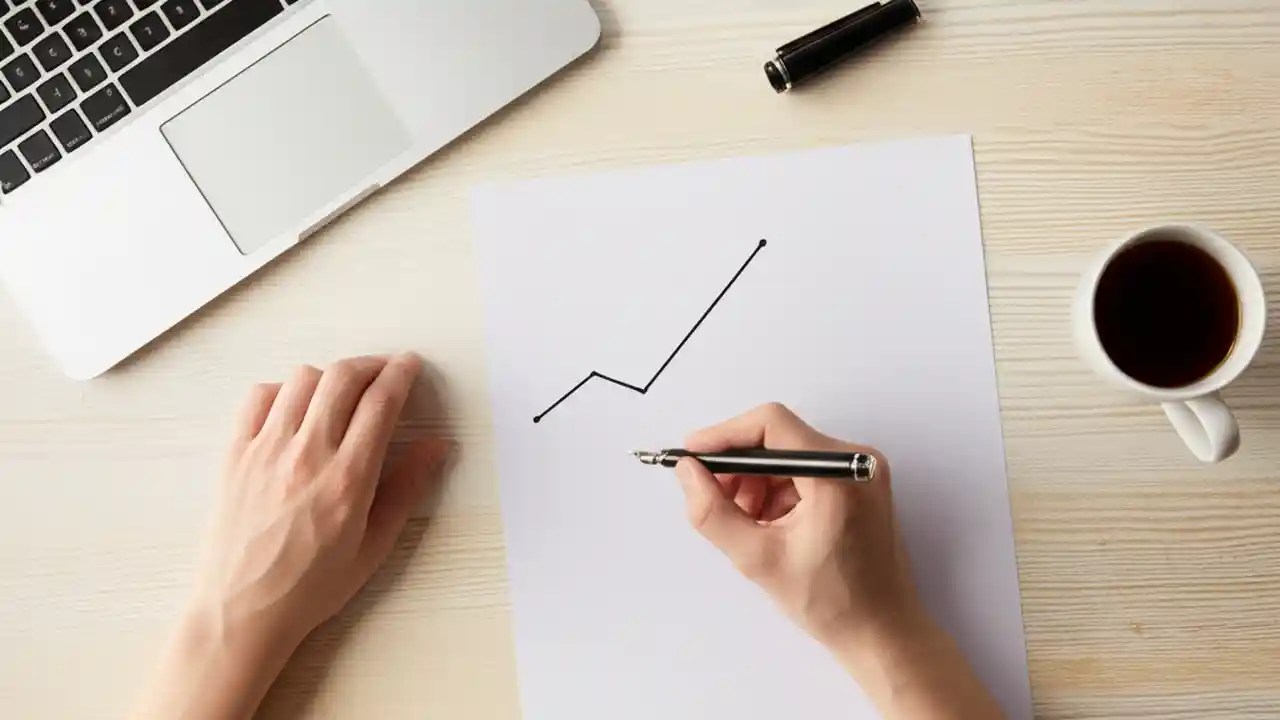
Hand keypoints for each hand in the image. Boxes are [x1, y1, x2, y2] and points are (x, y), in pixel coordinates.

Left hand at [134, 354, 451, 719]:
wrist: (242, 611)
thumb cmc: (309, 588)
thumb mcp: (374, 546)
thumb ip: (407, 489)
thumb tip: (436, 447)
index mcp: (347, 479)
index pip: (380, 403)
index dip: (401, 374)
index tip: (410, 364)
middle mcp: (306, 455)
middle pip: (342, 377)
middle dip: (371, 364)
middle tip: (384, 371)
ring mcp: (266, 451)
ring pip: (301, 379)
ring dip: (329, 375)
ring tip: (342, 392)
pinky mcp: (235, 455)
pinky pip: (258, 397)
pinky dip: (282, 390)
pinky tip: (294, 408)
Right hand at [674, 403, 920, 647]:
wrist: (883, 631)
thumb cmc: (832, 603)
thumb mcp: (758, 559)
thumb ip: (713, 512)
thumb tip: (687, 473)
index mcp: (838, 475)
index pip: (770, 425)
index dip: (724, 435)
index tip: (692, 456)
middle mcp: (857, 460)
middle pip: (778, 438)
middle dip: (739, 467)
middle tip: (714, 500)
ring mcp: (861, 470)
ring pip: (788, 455)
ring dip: (757, 482)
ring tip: (746, 524)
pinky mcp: (860, 483)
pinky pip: (805, 471)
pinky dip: (778, 491)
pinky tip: (769, 526)